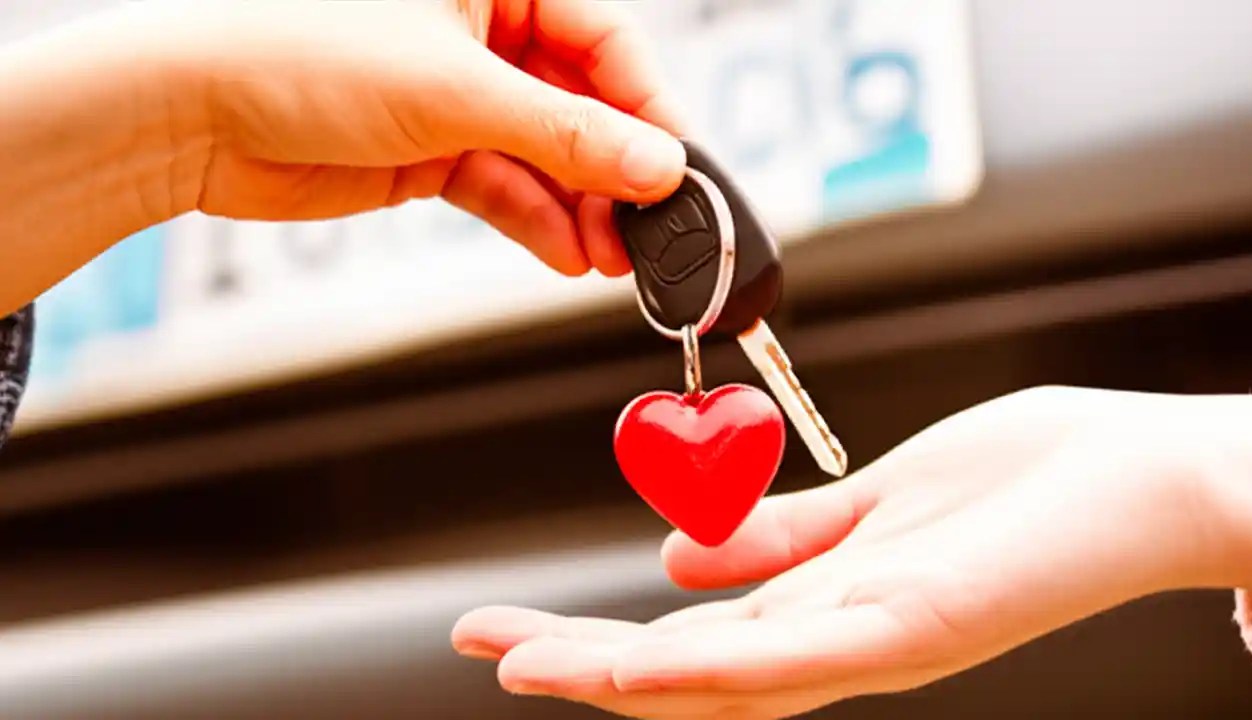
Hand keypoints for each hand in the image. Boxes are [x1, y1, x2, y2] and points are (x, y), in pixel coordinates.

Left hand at [165, 0, 684, 275]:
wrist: (196, 116)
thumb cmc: (302, 54)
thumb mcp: (457, 92)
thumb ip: (567, 135)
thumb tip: (657, 164)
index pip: (605, 42)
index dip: (648, 110)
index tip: (677, 171)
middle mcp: (485, 31)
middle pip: (583, 106)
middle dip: (614, 174)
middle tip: (648, 229)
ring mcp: (461, 95)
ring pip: (548, 156)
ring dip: (581, 209)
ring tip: (610, 257)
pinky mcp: (436, 150)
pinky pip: (507, 187)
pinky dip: (536, 222)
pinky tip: (565, 253)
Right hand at [452, 387, 1251, 718]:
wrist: (1151, 481)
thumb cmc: (1027, 485)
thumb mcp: (873, 504)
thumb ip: (780, 533)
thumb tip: (671, 555)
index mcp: (827, 606)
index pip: (688, 632)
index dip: (592, 635)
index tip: (507, 624)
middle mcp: (843, 640)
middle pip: (689, 665)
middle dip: (577, 660)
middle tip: (479, 647)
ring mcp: (880, 641)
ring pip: (727, 677)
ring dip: (618, 676)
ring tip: (523, 665)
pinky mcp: (923, 623)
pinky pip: (801, 655)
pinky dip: (711, 666)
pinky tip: (640, 658)